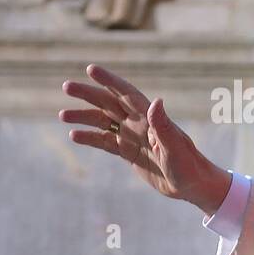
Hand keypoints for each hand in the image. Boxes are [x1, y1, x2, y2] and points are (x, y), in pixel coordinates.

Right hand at [59, 64, 230, 214]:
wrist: (191, 185)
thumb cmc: (187, 164)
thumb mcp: (174, 146)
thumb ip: (162, 124)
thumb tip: (156, 101)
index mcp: (149, 117)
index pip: (125, 93)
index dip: (109, 81)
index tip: (91, 69)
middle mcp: (138, 123)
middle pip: (108, 103)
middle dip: (88, 94)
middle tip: (66, 86)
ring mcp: (131, 137)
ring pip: (102, 122)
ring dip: (83, 117)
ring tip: (62, 114)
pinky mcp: (128, 153)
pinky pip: (104, 142)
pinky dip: (90, 138)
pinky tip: (74, 135)